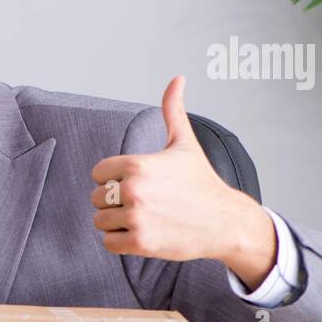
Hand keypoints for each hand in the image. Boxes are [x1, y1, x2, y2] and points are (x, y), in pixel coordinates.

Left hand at [89, 76, 275, 288]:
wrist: (225, 221)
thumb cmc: (202, 183)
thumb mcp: (184, 144)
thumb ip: (172, 111)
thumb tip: (177, 79)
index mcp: (137, 165)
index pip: (98, 173)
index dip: (113, 179)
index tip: (136, 183)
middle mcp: (134, 190)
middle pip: (96, 198)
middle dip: (114, 202)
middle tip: (144, 203)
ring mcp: (136, 218)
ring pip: (100, 221)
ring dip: (117, 222)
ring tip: (144, 217)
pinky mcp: (140, 243)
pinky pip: (108, 242)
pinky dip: (120, 241)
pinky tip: (142, 233)